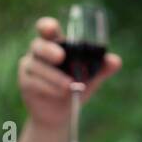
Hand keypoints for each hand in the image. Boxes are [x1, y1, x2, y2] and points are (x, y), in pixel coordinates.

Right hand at [18, 16, 121, 131]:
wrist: (60, 115)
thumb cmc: (75, 89)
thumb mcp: (91, 78)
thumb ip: (101, 68)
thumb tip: (116, 61)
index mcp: (55, 44)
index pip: (46, 29)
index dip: (46, 26)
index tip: (52, 29)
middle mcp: (39, 52)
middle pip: (38, 45)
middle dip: (49, 50)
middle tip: (61, 57)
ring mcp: (30, 67)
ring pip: (37, 67)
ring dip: (54, 76)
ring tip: (69, 86)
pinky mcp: (25, 82)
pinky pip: (34, 82)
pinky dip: (49, 88)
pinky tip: (61, 93)